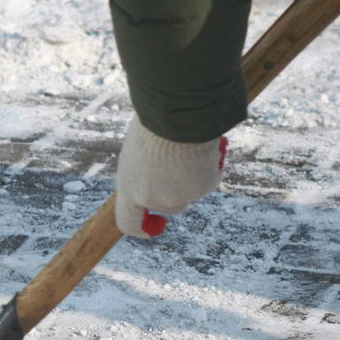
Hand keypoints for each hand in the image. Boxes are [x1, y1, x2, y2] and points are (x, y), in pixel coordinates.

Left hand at [114, 117, 226, 237]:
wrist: (175, 112)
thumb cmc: (152, 122)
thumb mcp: (139, 147)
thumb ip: (145, 167)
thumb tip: (157, 168)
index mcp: (129, 188)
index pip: (129, 222)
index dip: (142, 227)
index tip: (156, 223)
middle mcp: (153, 198)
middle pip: (170, 207)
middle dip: (178, 191)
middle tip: (182, 167)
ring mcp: (180, 194)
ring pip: (191, 192)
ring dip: (193, 175)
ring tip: (189, 145)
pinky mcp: (204, 186)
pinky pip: (210, 177)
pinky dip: (210, 164)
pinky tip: (205, 144)